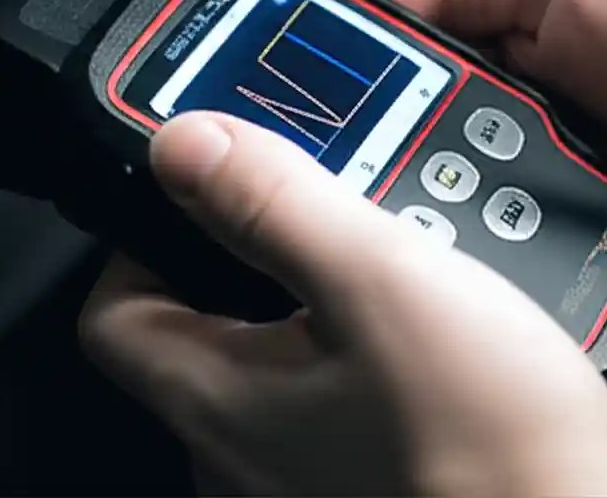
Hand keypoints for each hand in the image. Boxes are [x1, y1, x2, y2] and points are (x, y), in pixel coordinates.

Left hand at [80, 112, 606, 495]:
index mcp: (219, 403)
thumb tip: (185, 143)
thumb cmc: (492, 447)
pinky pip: (340, 400)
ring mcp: (305, 482)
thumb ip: (274, 204)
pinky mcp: (370, 486)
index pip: (114, 313)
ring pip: (282, 364)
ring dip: (324, 299)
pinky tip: (432, 330)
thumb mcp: (379, 283)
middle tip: (322, 208)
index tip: (198, 189)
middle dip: (254, 253)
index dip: (140, 236)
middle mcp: (243, 459)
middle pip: (202, 333)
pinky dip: (369, 349)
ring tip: (394, 257)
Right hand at [362, 0, 606, 339]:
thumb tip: (349, 2)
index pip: (382, 90)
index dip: (340, 101)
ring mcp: (542, 217)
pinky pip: (516, 303)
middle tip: (400, 152)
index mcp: (492, 62)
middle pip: (396, 171)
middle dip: (383, 168)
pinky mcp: (581, 285)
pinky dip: (505, 291)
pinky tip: (509, 263)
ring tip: (473, 194)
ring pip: (443, 244)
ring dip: (443, 224)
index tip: (303, 114)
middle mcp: (507, 144)